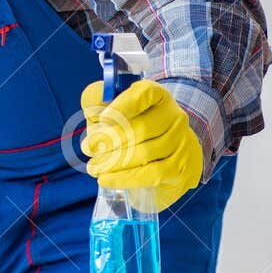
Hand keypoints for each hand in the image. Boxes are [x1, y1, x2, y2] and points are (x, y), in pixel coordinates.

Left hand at [79, 78, 202, 209]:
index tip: (102, 118)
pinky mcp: (183, 168)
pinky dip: (125, 178)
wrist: (161, 158)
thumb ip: (97, 102)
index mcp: (157, 97)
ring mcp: (182, 143)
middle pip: (142, 128)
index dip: (123, 105)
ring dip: (114, 162)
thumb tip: (91, 109)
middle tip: (88, 148)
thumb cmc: (128, 129)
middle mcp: (175, 117)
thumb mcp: (109, 111)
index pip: (145, 93)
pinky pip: (152, 174)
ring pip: (145, 153)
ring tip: (93, 167)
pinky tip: (105, 179)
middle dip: (109, 140)